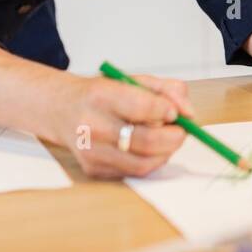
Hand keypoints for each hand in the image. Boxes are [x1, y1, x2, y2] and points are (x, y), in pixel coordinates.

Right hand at [50, 73, 193, 178]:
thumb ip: (167, 90)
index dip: (166, 111)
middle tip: (181, 131)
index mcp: (101, 95)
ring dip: (165, 153)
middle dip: (173, 137)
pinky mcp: (93, 169)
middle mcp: (92, 125)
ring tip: (166, 139)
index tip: (175, 112)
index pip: (141, 107)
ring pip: (143, 162)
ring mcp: (91, 151)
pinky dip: (149, 161)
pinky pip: (133, 172)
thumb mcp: (133, 80)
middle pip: (146, 140)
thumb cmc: (102, 94)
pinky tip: (148, 148)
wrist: (62, 109)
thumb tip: (189, 113)